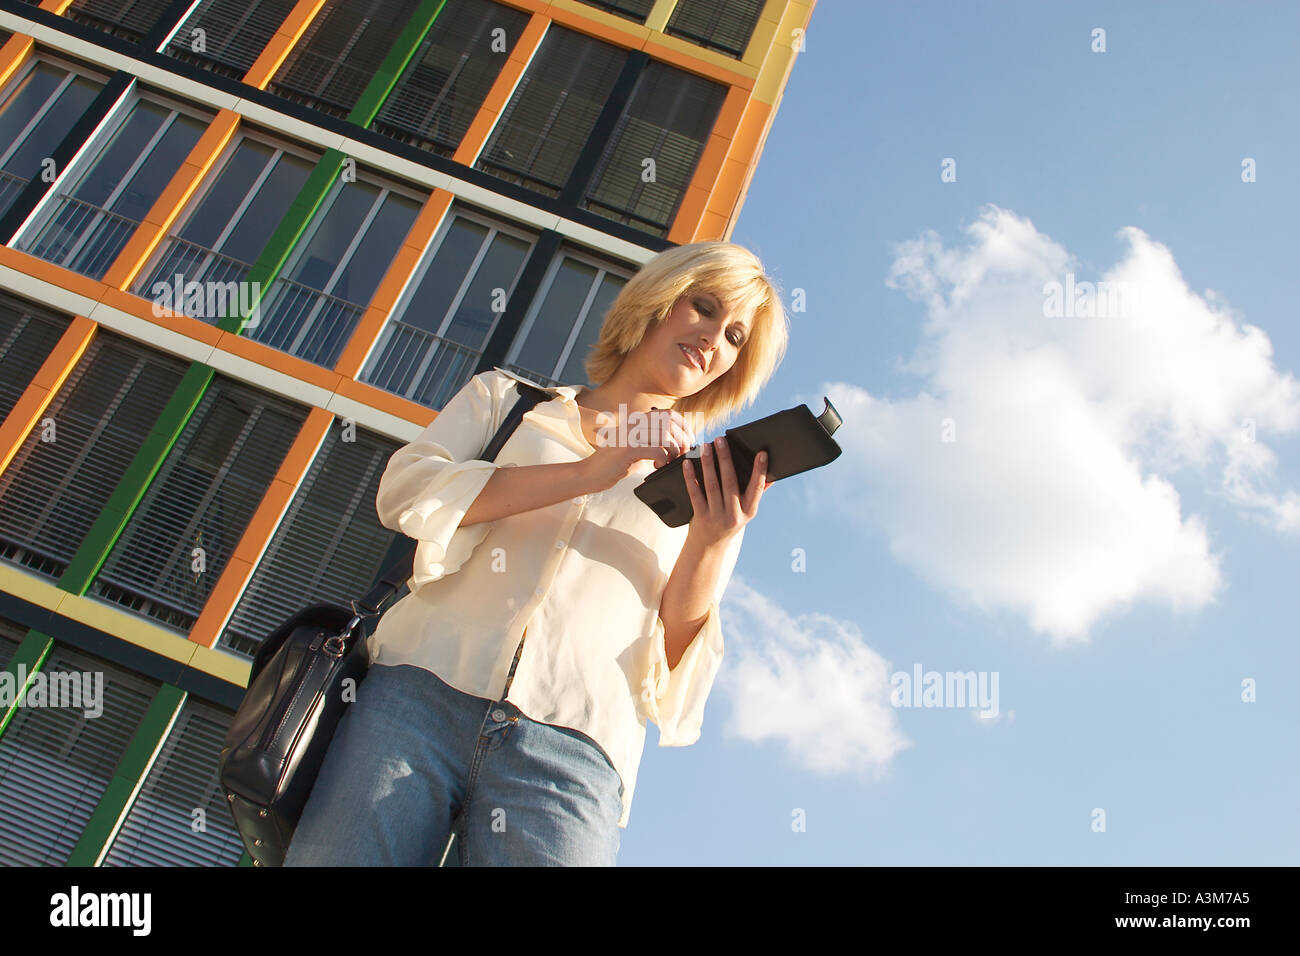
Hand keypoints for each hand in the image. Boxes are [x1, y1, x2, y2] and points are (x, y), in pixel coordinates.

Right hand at [579, 405, 696, 491]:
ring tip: (669, 461)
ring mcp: (631, 434)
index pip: (670, 414)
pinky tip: (656, 467)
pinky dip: (663, 460)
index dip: (684, 427)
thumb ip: (654, 442)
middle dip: (682, 440)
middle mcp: (635, 423)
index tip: (688, 441)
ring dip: (673, 451)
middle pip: (670, 423)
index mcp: (638, 420)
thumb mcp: (637, 447)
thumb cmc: (616, 463)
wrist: (590, 472)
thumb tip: (680, 446)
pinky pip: (657, 451)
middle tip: (680, 455)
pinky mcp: (628, 449)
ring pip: (666, 436)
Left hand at [683, 436, 771, 547]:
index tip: (761, 453)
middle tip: (721, 440)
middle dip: (726, 459)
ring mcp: (717, 516)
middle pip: (730, 482)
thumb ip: (756, 493)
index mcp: (749, 510)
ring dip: (709, 463)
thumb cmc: (730, 521)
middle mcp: (734, 514)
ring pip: (712, 485)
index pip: (757, 488)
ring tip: (706, 446)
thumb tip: (771, 476)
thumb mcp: (746, 511)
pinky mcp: (701, 517)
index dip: (760, 470)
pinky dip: (691, 477)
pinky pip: (695, 494)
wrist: (710, 546)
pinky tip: (688, 464)